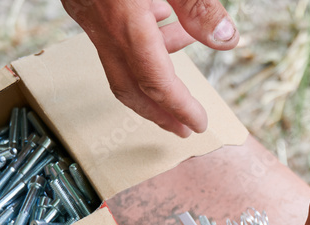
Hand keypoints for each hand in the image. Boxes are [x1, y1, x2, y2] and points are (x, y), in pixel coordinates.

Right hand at [61, 0, 238, 135]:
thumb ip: (198, 5)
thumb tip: (226, 39)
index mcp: (121, 16)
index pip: (152, 80)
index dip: (177, 106)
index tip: (198, 123)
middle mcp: (96, 19)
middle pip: (126, 84)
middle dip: (157, 111)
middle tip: (183, 128)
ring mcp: (83, 8)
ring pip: (116, 60)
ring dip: (150, 76)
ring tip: (181, 80)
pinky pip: (109, 34)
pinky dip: (138, 43)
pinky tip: (161, 28)